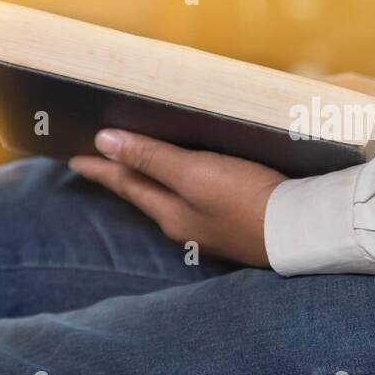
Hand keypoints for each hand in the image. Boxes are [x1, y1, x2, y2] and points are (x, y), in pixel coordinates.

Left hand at [69, 129, 286, 266]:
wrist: (301, 232)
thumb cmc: (247, 200)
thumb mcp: (195, 173)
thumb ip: (151, 158)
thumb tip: (104, 142)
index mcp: (171, 213)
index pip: (126, 184)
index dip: (100, 168)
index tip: (74, 159)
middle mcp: (186, 225)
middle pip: (146, 193)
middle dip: (123, 176)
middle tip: (100, 162)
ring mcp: (212, 228)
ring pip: (171, 199)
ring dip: (152, 181)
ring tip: (139, 168)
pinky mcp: (237, 223)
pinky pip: (198, 202)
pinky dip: (184, 186)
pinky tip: (193, 181)